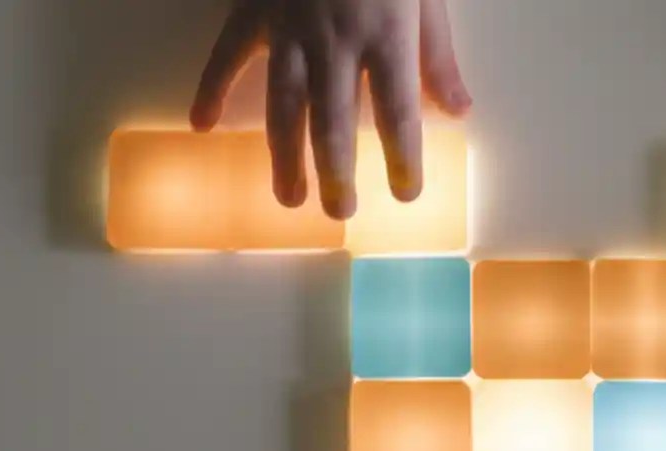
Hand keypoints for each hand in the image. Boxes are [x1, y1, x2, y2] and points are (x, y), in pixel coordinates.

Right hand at [190, 0, 471, 218]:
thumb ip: (438, 55)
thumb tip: (460, 111)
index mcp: (386, 34)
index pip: (398, 111)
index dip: (403, 157)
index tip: (406, 195)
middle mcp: (336, 39)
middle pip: (334, 119)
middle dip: (336, 172)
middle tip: (339, 214)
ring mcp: (289, 25)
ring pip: (283, 102)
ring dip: (284, 154)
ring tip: (288, 198)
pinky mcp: (253, 8)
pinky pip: (227, 54)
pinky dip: (212, 89)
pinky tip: (205, 127)